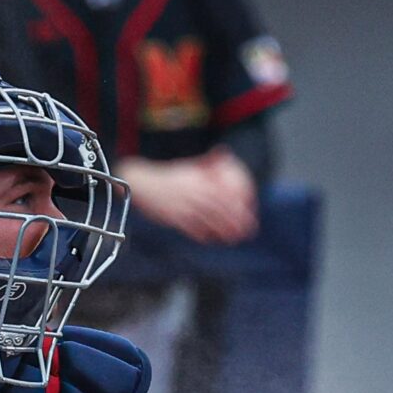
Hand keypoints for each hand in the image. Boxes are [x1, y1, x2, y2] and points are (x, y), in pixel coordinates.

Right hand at [119, 148, 258, 244]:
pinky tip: (210, 239)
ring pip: (207, 221)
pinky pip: (190, 229)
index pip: (224, 193)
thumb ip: (207, 163)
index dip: (239, 203)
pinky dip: (202, 235)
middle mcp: (192, 194)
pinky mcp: (172, 218)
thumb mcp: (187, 166)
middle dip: (237, 221)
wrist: (141, 183)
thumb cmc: (167, 176)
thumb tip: (225, 153)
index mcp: (198, 181)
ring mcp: (182, 207)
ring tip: (234, 238)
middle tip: (249, 229)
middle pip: (220, 210)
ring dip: (223, 231)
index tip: (251, 209)